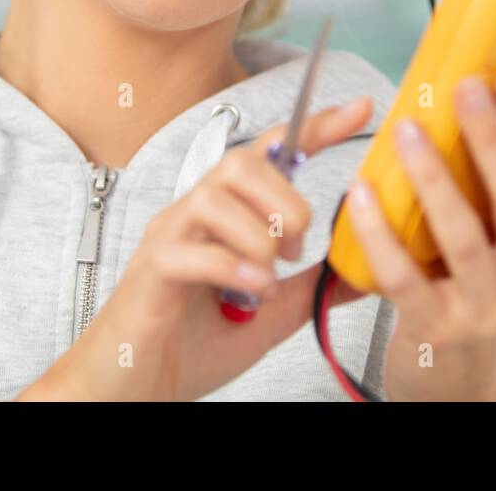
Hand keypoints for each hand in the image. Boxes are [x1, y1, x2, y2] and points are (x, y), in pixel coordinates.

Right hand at [16, 95, 373, 401]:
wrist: (135, 387)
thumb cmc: (190, 345)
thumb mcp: (271, 317)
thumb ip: (310, 289)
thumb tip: (361, 273)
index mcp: (224, 217)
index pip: (269, 154)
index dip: (313, 128)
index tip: (360, 109)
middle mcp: (193, 216)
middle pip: (239, 163)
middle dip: (284, 199)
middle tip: (295, 247)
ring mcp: (168, 239)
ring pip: (213, 197)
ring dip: (257, 235)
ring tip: (267, 277)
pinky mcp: (150, 272)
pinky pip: (190, 250)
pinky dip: (231, 268)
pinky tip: (251, 290)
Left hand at [343, 68, 495, 400]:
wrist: (458, 388)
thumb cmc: (479, 304)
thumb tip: (473, 112)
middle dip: (492, 136)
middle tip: (464, 90)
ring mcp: (484, 307)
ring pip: (464, 233)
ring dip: (434, 176)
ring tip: (409, 131)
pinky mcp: (436, 329)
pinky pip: (403, 274)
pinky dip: (379, 232)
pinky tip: (360, 195)